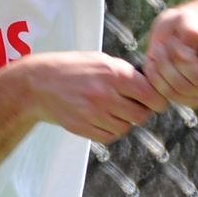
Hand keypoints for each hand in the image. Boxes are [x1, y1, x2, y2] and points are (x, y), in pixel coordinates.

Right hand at [16, 51, 168, 143]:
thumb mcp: (100, 60)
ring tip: (113, 109)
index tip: (158, 101)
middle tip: (135, 105)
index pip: (152, 95)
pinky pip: (109, 136)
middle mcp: (106, 95)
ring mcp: (94, 114)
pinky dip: (110, 130)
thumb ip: (126, 72)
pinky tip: (102, 118)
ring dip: (125, 121)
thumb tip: (151, 86)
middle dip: (142, 111)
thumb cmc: (72, 68)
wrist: (38, 83)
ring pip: (126, 128)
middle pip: (142, 115)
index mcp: (114, 74)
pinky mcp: (84, 129)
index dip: (159, 100)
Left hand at [142, 6, 197, 108]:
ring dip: (164, 66)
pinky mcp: (188, 99)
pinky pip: (169, 96)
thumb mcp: (186, 18)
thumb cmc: (184, 26)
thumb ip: (191, 27)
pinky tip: (155, 64)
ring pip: (182, 88)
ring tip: (160, 49)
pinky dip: (157, 79)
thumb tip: (197, 38)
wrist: (172, 36)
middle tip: (170, 41)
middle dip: (178, 57)